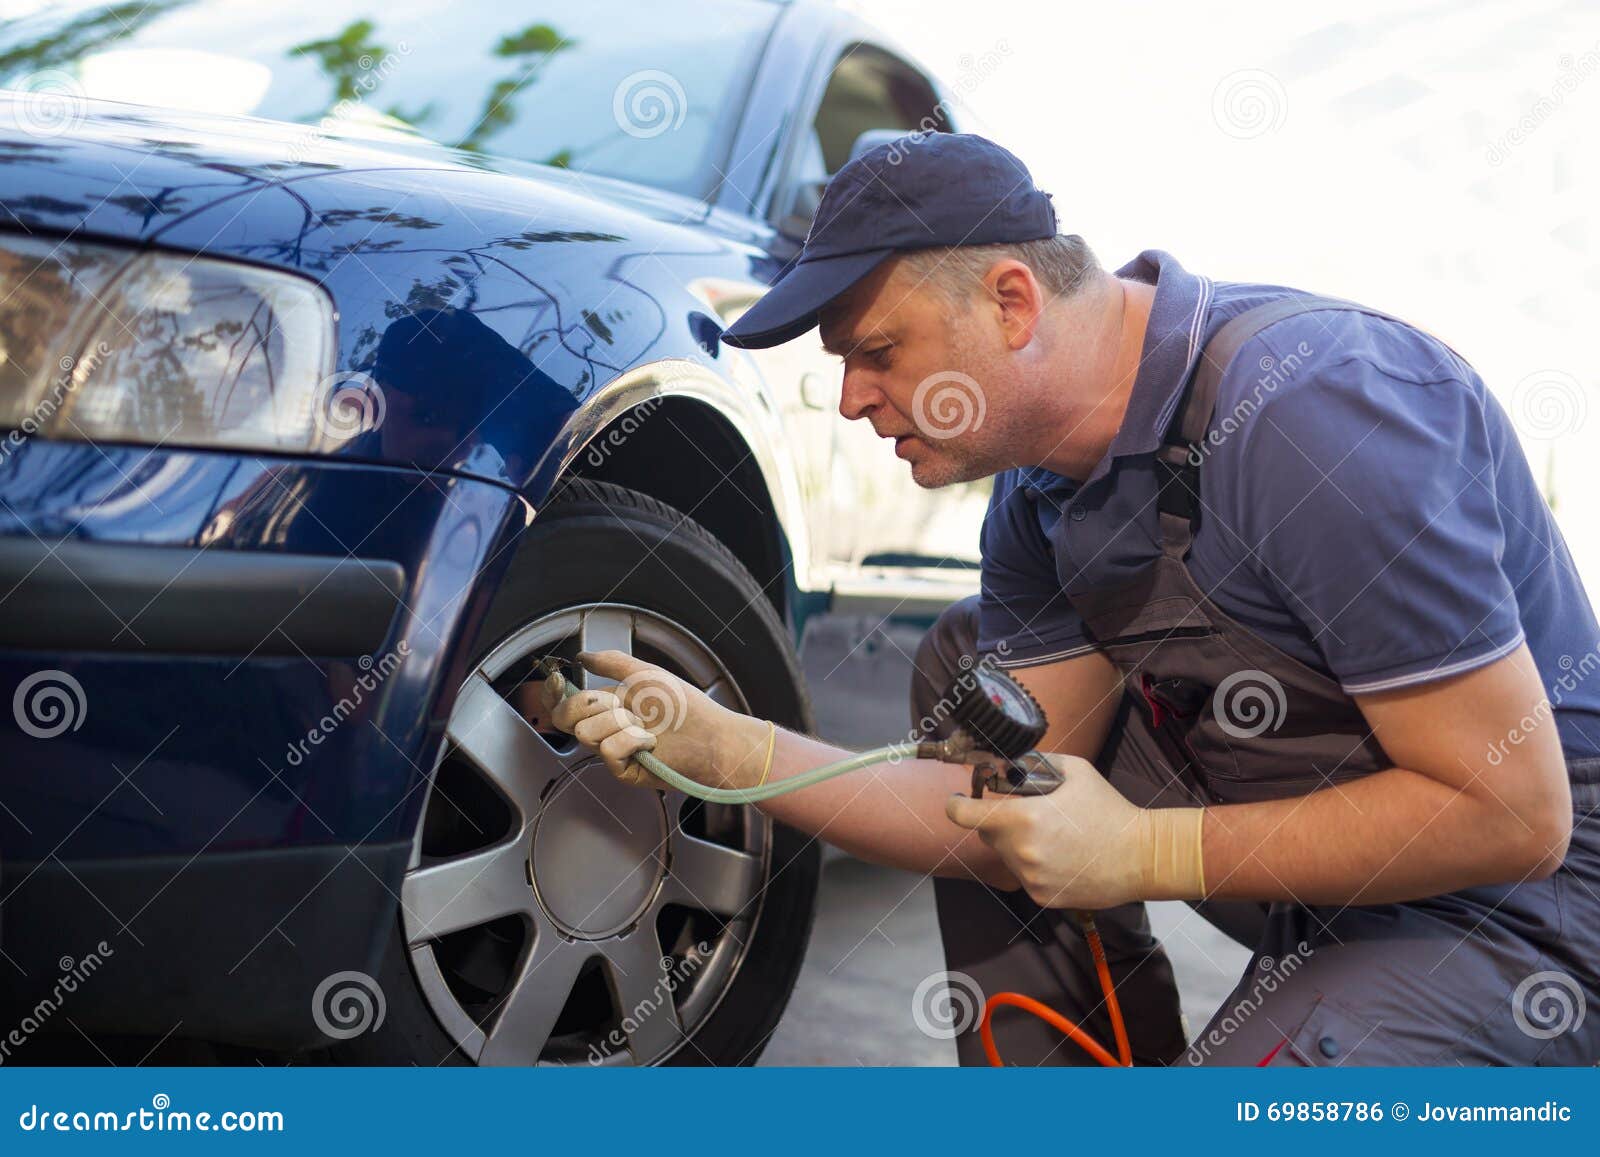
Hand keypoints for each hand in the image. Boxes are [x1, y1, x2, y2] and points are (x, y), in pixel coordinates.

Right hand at [529, 650, 766, 789]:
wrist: (709, 736)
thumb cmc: (685, 707)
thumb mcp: (646, 674)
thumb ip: (612, 663)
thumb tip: (583, 656)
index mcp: (609, 705)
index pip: (566, 701)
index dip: (554, 693)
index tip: (558, 681)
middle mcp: (607, 728)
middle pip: (566, 717)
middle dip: (591, 704)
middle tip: (622, 705)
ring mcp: (613, 751)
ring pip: (586, 733)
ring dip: (619, 722)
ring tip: (645, 726)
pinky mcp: (622, 770)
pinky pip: (608, 750)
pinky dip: (631, 741)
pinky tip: (649, 743)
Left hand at [944, 754, 1205, 908]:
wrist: (1141, 856)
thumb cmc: (1108, 808)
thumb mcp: (1075, 770)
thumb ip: (1037, 763)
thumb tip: (1010, 763)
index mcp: (1022, 819)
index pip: (966, 815)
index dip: (957, 805)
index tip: (957, 800)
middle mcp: (1020, 852)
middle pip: (988, 834)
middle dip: (998, 821)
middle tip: (1025, 812)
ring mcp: (1031, 878)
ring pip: (1006, 855)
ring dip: (1017, 844)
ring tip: (1052, 835)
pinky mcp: (1042, 896)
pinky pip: (1025, 875)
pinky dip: (1034, 864)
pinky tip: (1061, 856)